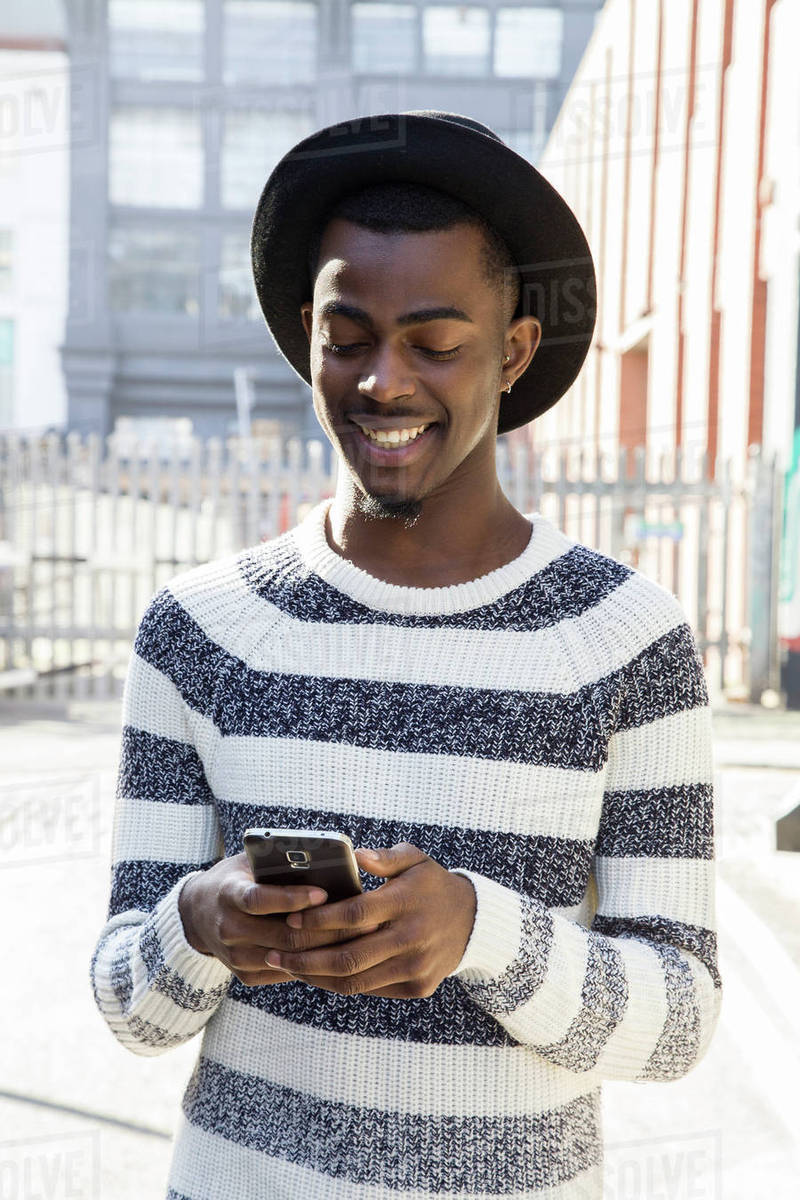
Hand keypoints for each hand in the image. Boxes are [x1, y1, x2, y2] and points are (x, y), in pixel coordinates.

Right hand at [178, 852, 360, 986]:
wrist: (198, 914)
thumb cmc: (238, 878)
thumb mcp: (249, 862)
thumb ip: (277, 863)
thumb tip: (325, 861)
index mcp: (227, 894)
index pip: (259, 899)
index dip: (292, 898)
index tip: (323, 892)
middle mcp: (228, 929)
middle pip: (284, 934)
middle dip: (328, 928)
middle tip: (364, 919)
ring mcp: (235, 957)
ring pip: (290, 957)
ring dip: (329, 949)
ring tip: (363, 937)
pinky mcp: (246, 976)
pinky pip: (287, 972)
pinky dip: (316, 963)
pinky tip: (344, 952)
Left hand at [263, 843, 476, 998]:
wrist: (473, 921)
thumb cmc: (431, 884)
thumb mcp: (415, 859)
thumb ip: (383, 858)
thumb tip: (353, 855)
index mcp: (405, 902)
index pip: (354, 915)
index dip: (318, 920)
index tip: (289, 920)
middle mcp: (411, 938)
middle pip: (348, 956)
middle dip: (305, 957)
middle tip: (274, 953)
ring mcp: (415, 966)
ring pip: (355, 981)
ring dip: (315, 977)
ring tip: (287, 968)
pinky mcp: (417, 987)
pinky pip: (370, 989)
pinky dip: (340, 984)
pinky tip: (317, 974)